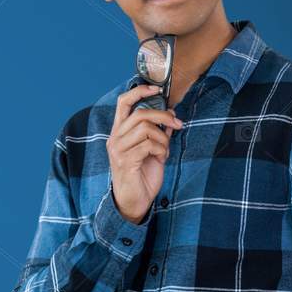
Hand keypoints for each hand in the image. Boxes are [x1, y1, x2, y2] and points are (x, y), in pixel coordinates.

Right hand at [106, 84, 183, 223]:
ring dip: (163, 138)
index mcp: (119, 132)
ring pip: (146, 128)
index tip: (157, 89)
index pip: (123, 103)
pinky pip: (149, 145)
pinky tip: (161, 158)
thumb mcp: (152, 150)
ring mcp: (118, 150)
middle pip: (140, 114)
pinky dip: (161, 150)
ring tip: (165, 150)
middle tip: (177, 124)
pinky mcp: (125, 161)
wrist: (133, 202)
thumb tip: (170, 114)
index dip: (140, 91)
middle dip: (163, 117)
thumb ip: (156, 132)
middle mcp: (115, 139)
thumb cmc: (141, 176)